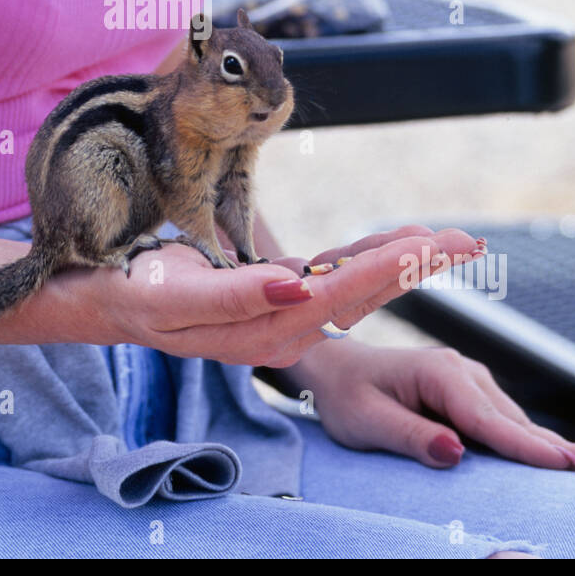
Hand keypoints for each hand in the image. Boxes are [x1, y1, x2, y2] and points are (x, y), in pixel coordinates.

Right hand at [92, 224, 486, 369]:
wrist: (108, 301)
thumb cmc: (134, 292)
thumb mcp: (170, 296)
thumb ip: (233, 298)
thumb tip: (295, 287)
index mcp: (259, 334)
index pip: (334, 298)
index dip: (381, 271)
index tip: (423, 248)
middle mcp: (280, 332)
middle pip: (359, 298)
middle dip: (413, 268)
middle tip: (466, 241)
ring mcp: (281, 318)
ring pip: (354, 290)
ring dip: (402, 263)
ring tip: (451, 241)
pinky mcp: (277, 300)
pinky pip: (334, 280)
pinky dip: (370, 260)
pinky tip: (398, 245)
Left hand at [286, 340, 574, 476]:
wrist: (337, 371)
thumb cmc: (348, 398)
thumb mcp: (366, 422)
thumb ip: (410, 437)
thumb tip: (456, 453)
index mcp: (441, 373)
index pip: (490, 421)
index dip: (529, 448)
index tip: (568, 466)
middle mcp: (465, 373)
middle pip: (517, 422)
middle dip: (563, 448)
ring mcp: (474, 383)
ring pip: (518, 425)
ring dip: (557, 448)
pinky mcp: (475, 397)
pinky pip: (509, 426)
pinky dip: (538, 444)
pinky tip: (570, 460)